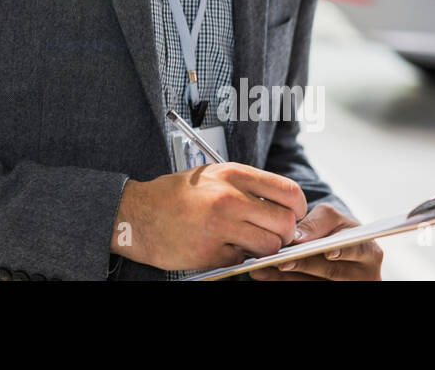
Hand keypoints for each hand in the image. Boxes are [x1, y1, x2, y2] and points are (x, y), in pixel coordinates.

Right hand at [111, 164, 307, 272]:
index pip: (288, 191)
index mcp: (232, 175)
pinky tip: (221, 247)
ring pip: (270, 246)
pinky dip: (237, 257)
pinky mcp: (211, 252)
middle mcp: (229, 198)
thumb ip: (245, 185)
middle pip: (285, 223)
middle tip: (272, 234)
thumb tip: (278, 201)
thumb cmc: (173, 194)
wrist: (137, 214)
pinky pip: (243, 260)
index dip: (297, 208)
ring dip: (264, 249)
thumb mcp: (210, 175)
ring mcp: (220, 227)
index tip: (293, 214)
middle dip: (284, 234)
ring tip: (246, 242)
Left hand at [249, 202, 382, 280]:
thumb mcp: (332, 219)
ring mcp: (347, 286)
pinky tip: (266, 276)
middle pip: (332, 272)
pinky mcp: (329, 292)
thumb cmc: (335, 229)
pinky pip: (307, 288)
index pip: (356, 250)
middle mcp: (364, 274)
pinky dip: (285, 282)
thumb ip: (317, 223)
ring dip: (287, 277)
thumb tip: (299, 236)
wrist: (340, 246)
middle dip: (305, 265)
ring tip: (262, 269)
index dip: (343, 252)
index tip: (327, 252)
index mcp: (369, 251)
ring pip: (316, 284)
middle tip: (281, 261)